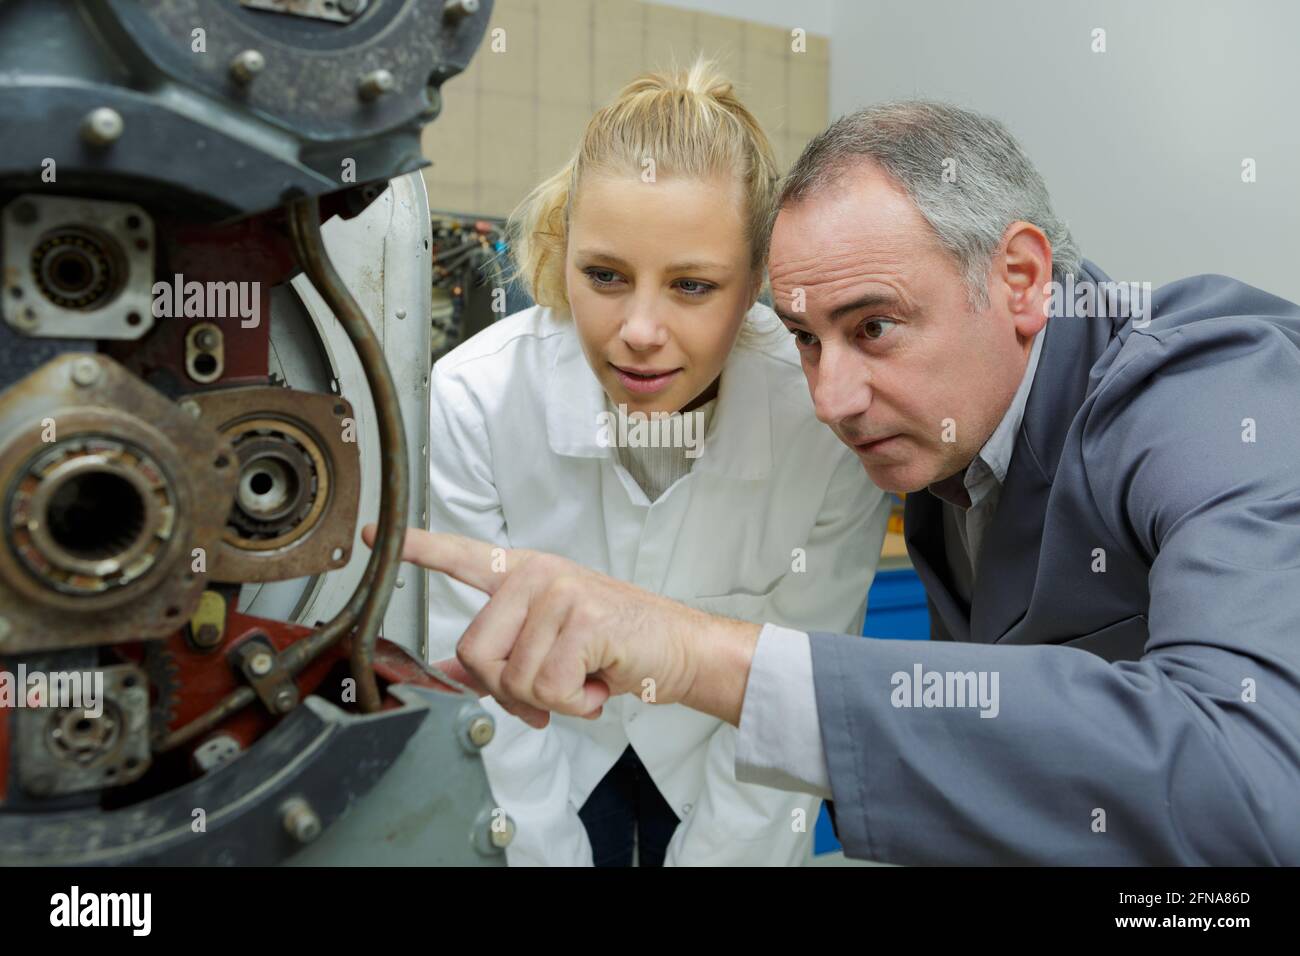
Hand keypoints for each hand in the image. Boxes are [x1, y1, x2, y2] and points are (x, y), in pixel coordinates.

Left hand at [361, 526, 760, 727]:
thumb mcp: (550, 648)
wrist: (679, 650)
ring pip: (513, 678)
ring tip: (585, 678)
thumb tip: (447, 675)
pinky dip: (576, 703)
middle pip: (475, 652)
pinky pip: (548, 688)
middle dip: (509, 689)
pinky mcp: (584, 619)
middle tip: (552, 689)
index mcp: (525, 575)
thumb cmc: (615, 648)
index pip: (463, 556)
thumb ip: (500, 657)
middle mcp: (538, 575)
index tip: (378, 535)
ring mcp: (560, 592)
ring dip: (552, 700)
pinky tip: (599, 683)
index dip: (417, 549)